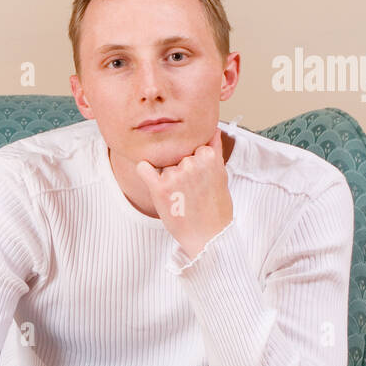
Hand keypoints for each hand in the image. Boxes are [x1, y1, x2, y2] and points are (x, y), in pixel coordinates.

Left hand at [134, 127, 232, 259]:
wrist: (208, 236)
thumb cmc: (216, 209)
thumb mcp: (221, 175)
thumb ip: (214, 150)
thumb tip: (212, 129)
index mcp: (209, 157)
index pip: (192, 146)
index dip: (193, 159)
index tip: (198, 175)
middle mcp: (192, 163)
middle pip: (177, 155)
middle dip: (180, 168)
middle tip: (190, 190)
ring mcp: (175, 175)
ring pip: (164, 164)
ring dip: (167, 176)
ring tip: (181, 196)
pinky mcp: (160, 188)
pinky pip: (143, 168)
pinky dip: (144, 170)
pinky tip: (150, 176)